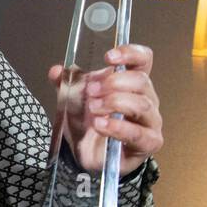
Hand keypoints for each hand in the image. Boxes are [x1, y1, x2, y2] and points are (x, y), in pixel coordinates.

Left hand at [47, 43, 162, 176]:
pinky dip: (117, 127)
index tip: (108, 57)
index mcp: (131, 82)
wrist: (87, 153)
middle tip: (91, 91)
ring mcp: (149, 120)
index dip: (130, 54)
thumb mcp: (72, 99)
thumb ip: (65, 83)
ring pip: (142, 104)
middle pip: (141, 81)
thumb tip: (56, 71)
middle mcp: (146, 98)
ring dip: (114, 103)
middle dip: (114, 83)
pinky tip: (101, 125)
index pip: (142, 59)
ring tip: (93, 109)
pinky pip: (138, 133)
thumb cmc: (88, 121)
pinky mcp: (148, 142)